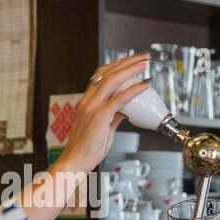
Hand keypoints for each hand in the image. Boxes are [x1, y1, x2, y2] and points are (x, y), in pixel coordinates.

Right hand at [52, 54, 149, 176]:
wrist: (74, 162)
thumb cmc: (86, 150)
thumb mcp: (102, 128)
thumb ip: (113, 116)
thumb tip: (126, 109)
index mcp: (87, 102)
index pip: (101, 75)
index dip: (117, 65)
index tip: (131, 61)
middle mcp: (88, 101)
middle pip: (107, 72)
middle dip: (127, 61)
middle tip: (143, 57)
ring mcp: (93, 107)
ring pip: (112, 79)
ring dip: (131, 69)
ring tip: (145, 64)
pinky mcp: (99, 116)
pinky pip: (119, 98)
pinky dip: (133, 89)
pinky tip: (144, 84)